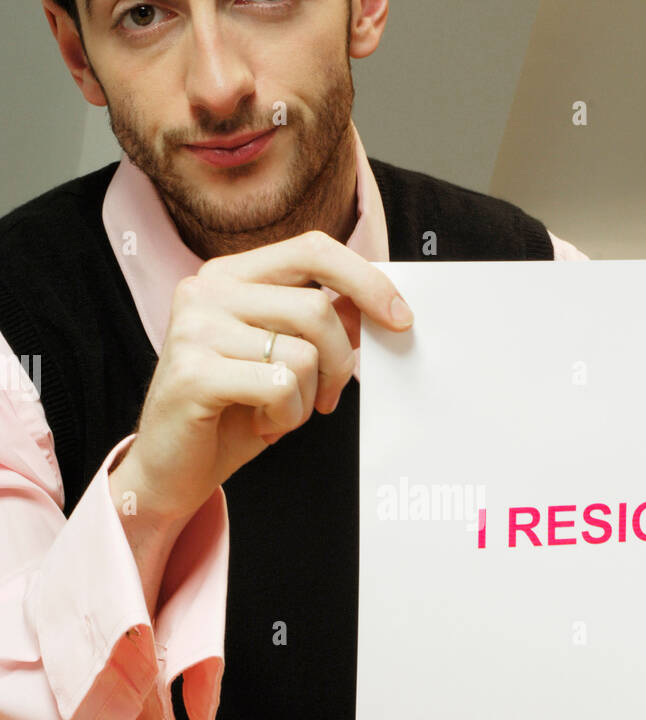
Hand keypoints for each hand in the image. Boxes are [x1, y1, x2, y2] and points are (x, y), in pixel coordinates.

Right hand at [112, 231, 412, 524]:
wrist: (170, 469)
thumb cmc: (231, 412)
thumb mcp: (283, 359)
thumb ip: (320, 324)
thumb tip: (377, 305)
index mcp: (230, 275)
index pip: (313, 250)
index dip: (366, 279)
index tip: (401, 319)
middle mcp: (206, 290)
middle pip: (317, 308)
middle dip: (341, 363)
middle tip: (329, 399)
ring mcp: (194, 328)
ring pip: (303, 353)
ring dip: (308, 398)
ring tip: (279, 413)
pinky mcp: (192, 372)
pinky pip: (280, 387)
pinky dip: (286, 416)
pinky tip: (262, 424)